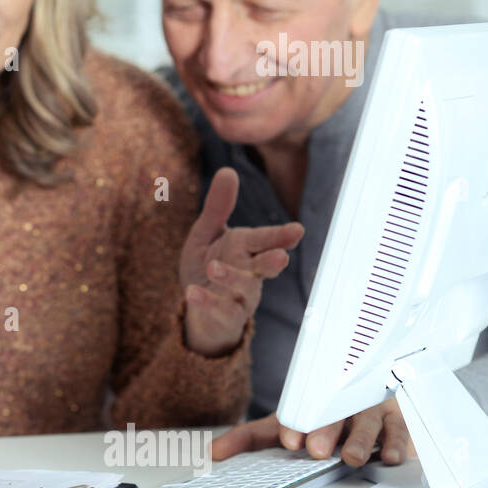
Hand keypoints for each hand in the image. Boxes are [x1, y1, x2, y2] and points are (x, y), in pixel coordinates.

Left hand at [179, 168, 304, 355]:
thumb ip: (217, 208)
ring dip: (230, 278)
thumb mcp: (206, 235)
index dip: (279, 236)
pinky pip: (218, 311)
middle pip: (262, 267)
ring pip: (242, 289)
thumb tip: (228, 170)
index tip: (297, 230)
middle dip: (271, 262)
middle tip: (281, 258)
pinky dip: (206, 302)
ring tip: (214, 267)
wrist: (198, 311)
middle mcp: (249, 273)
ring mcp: (238, 297)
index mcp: (245, 249)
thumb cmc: (208, 266)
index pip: (264, 240)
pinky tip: (190, 292)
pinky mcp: (223, 317)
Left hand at [211, 397, 414, 467]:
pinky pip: (400, 430)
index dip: (294, 423)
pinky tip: (391, 457)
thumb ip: (246, 439)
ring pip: (367, 421)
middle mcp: (338, 402)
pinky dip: (397, 444)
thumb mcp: (280, 426)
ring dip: (360, 440)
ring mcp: (369, 410)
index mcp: (310, 401)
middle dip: (324, 431)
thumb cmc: (319, 419)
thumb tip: (211, 453)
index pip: (300, 408)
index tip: (289, 439)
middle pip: (333, 413)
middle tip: (317, 450)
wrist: (363, 393)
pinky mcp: (397, 421)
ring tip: (353, 458)